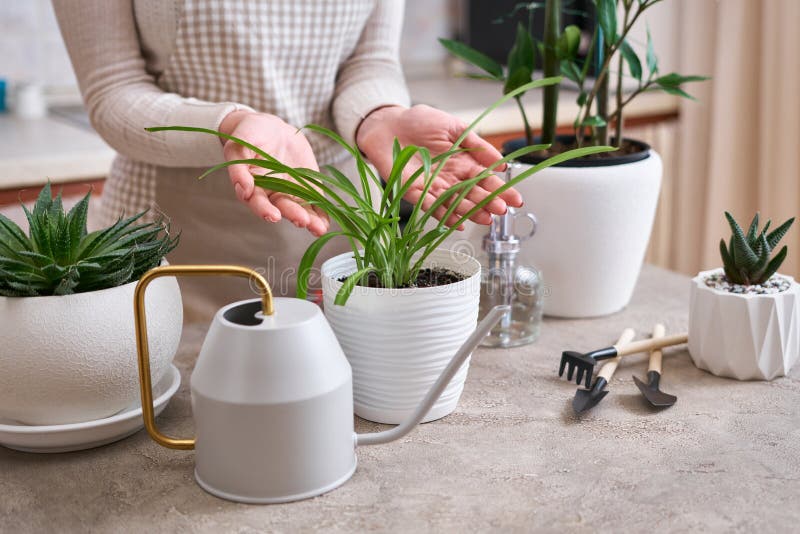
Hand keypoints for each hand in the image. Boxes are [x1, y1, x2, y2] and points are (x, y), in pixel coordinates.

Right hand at [218, 110, 328, 235]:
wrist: (271, 128)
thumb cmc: (249, 134)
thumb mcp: (239, 144)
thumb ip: (238, 167)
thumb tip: (243, 189)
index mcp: (253, 187)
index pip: (257, 202)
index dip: (264, 210)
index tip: (273, 215)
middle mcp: (272, 195)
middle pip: (282, 208)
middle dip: (292, 215)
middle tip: (302, 220)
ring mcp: (291, 192)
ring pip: (299, 210)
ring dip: (309, 221)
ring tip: (319, 229)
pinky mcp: (307, 187)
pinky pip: (315, 203)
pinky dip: (321, 214)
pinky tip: (326, 223)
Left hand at [356, 105, 522, 226]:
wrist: (388, 123)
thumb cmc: (419, 121)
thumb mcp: (453, 126)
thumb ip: (476, 144)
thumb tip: (501, 162)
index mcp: (462, 162)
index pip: (485, 179)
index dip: (500, 190)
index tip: (515, 200)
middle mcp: (450, 178)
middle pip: (472, 194)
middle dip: (488, 203)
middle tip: (501, 211)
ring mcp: (433, 186)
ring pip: (455, 203)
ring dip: (470, 212)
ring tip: (485, 219)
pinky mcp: (414, 191)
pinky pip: (430, 206)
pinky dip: (443, 215)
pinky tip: (458, 223)